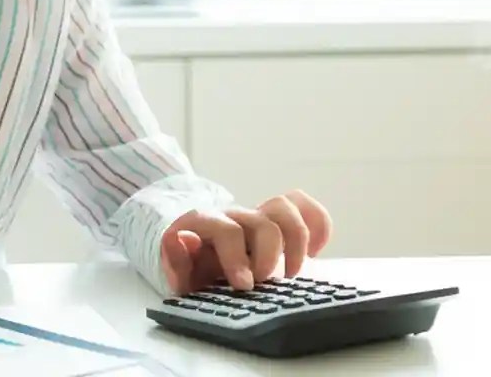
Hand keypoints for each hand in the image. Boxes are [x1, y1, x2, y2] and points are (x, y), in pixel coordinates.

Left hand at [160, 190, 331, 293]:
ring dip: (297, 240)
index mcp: (205, 223)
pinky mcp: (276, 218)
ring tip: (292, 272)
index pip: (227, 230)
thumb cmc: (187, 263)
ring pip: (285, 207)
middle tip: (266, 283)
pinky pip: (303, 204)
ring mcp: (257, 213)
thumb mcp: (173, 269)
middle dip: (269, 255)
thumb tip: (182, 239)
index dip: (238, 257)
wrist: (192, 246)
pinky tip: (315, 251)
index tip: (245, 286)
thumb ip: (175, 258)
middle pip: (262, 221)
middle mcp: (234, 213)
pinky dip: (317, 223)